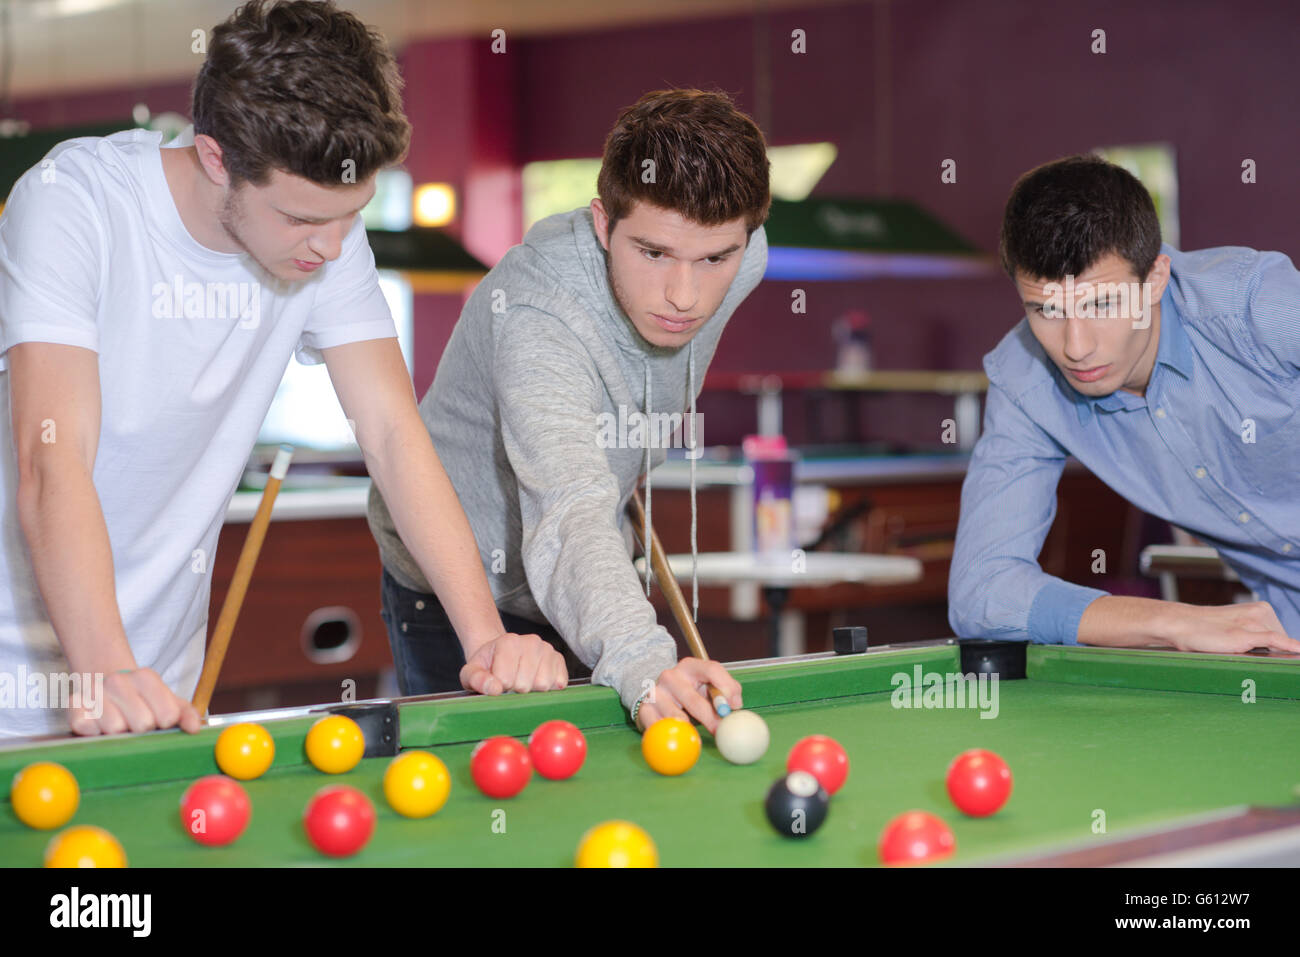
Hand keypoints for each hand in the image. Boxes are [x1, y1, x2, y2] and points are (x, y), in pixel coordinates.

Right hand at [67, 668, 202, 735]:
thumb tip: (194, 729)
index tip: (159, 720)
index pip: (168, 715)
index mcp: (146, 677)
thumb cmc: (141, 699)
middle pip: (143, 724)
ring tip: (118, 723)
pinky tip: (99, 724)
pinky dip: (96, 734)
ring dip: (119, 734)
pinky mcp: (74, 707)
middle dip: (142, 731)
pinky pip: (90, 731)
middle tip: (135, 723)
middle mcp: (119, 680)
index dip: (165, 724)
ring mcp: (95, 691)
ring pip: (116, 730)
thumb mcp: (168, 701)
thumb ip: (186, 713)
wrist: (103, 683)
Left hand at [460, 632, 568, 694]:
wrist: (500, 655)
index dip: (498, 687)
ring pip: (544, 685)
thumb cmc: (486, 666)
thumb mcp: (471, 672)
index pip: (505, 680)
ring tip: (522, 681)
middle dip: (515, 690)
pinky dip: (547, 689)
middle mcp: (532, 641)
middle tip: (509, 683)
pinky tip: (535, 681)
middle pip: (525, 685)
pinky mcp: (559, 660)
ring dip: (532, 691)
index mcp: (509, 641)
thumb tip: (495, 689)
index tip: (496, 681)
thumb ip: (477, 680)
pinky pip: (558, 684)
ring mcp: (547, 649)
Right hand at [635, 657, 742, 734]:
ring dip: (691, 731)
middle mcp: (670, 676)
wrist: (656, 696)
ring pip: (677, 718)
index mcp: (690, 666)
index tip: (734, 706)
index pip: (712, 669)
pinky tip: (680, 738)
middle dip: (711, 719)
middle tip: (722, 733)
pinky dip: (673, 736)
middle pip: (695, 700)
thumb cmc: (691, 692)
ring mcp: (655, 692)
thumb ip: (727, 691)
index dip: (726, 687)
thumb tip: (735, 705)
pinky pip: (661, 729)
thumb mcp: (709, 686)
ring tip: (697, 736)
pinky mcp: (644, 709)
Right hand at [1163, 601, 1299, 654]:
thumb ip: (1257, 637)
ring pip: (1277, 646)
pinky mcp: (1246, 634)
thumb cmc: (1205, 630)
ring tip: (1234, 649)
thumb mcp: (1236, 629)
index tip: (1270, 655)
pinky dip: (1289, 647)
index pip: (1281, 636)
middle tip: (1238, 649)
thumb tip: (1279, 653)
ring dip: (1263, 655)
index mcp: (1261, 608)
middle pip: (1281, 641)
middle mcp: (1262, 612)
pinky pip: (1275, 641)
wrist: (1180, 624)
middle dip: (1269, 651)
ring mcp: (1255, 623)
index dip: (1276, 649)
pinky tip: (1298, 650)